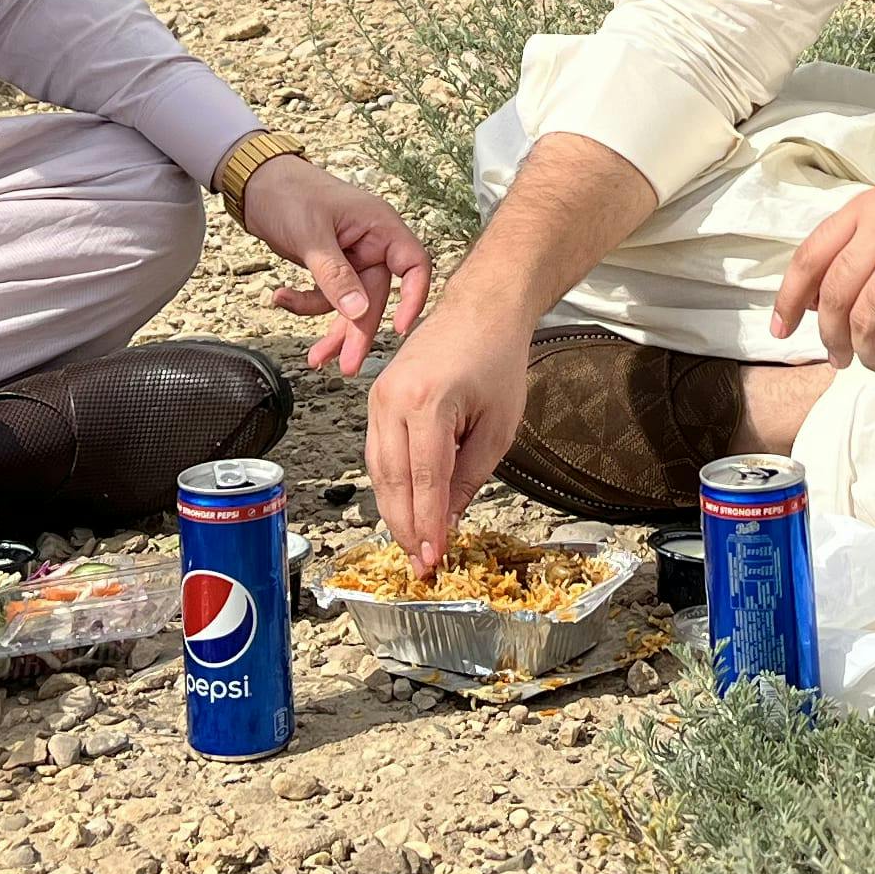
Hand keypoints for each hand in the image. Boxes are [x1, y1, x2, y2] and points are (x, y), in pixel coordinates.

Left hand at [237, 156, 435, 377]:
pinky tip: (282, 298)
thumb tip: (358, 311)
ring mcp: (351, 257)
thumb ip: (334, 275)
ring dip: (332, 328)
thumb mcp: (311, 236)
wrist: (255, 182)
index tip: (400, 328)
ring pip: (351, 303)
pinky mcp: (331, 267)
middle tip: (346, 365)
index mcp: (379, 227)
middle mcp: (371, 243)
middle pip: (376, 296)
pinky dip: (308, 305)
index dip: (414, 297)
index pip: (414, 265)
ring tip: (314, 356)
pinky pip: (329, 297)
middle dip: (358, 331)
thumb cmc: (288, 192)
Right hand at [363, 308, 532, 575]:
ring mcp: (378, 396)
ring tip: (411, 543)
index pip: (425, 480)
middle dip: (405, 527)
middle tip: (419, 563)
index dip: (427, 526)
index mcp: (428, 403)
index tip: (433, 558)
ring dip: (393, 510)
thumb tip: (447, 520)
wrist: (480, 310)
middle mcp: (394, 400)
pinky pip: (378, 451)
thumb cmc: (497, 359)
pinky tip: (404, 507)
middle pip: (393, 480)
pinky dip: (389, 484)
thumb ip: (469, 477)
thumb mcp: (498, 426)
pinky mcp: (376, 397)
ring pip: (378, 470)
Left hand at [769, 173, 874, 384]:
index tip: (782, 331)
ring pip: (868, 320)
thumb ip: (874, 247)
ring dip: (870, 356)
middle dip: (832, 339)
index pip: (811, 257)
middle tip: (844, 360)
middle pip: (834, 296)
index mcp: (873, 208)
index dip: (789, 300)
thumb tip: (834, 299)